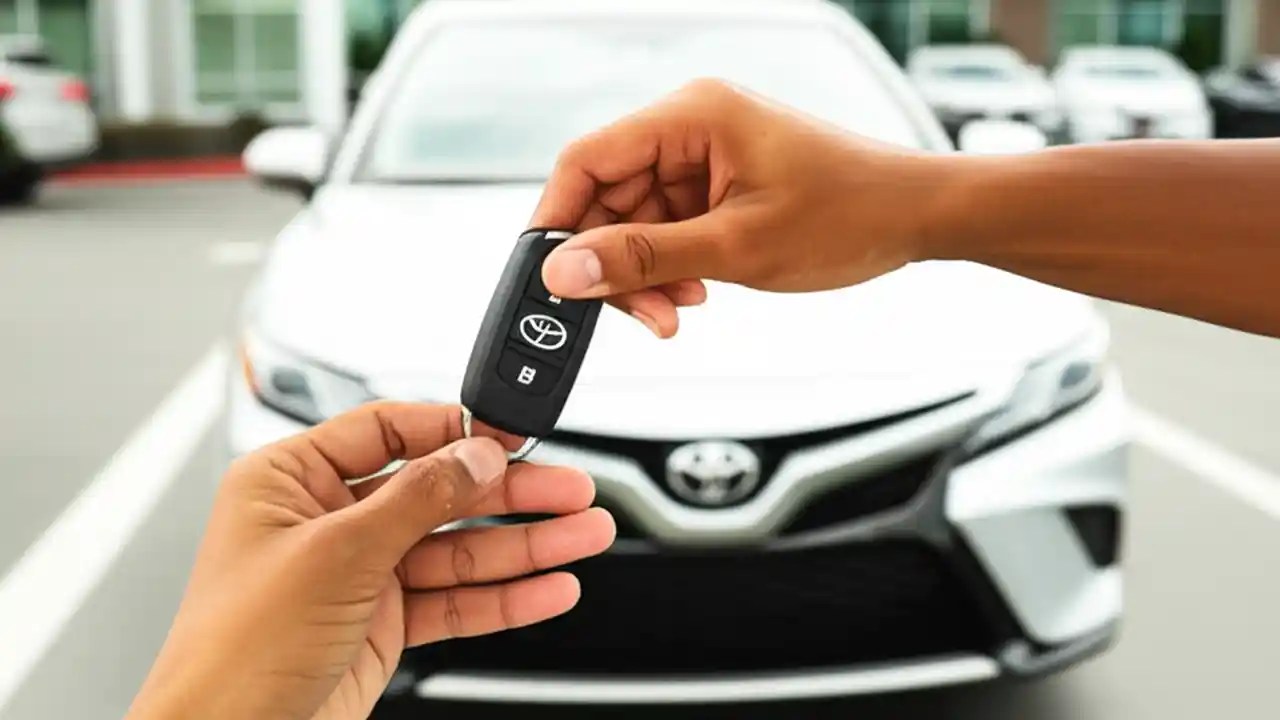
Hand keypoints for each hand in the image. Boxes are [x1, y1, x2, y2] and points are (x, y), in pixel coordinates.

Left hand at [126, 402, 614, 719]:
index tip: (511, 434)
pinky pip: (456, 601)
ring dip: (523, 546)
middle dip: (510, 493)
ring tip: (583, 536)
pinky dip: (505, 598)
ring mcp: (360, 574)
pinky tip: (548, 589)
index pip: (388, 432)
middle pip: (439, 491)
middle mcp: (327, 521)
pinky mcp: (383, 624)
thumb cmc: (234, 650)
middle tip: (571, 490)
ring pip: (458, 549)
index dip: (454, 430)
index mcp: (291, 480)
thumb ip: (413, 499)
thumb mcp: (333, 554)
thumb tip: (472, 454)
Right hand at [532, 78, 958, 337]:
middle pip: (607, 198)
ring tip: (676, 310)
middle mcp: (690, 127)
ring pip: (634, 222)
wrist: (916, 219)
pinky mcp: (717, 186)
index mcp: (691, 115)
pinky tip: (693, 293)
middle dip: (615, 262)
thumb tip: (565, 271)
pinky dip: (670, 267)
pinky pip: (666, 228)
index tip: (550, 276)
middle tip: (639, 313)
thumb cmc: (848, 213)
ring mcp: (703, 157)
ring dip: (645, 274)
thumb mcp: (736, 247)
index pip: (586, 160)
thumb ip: (644, 259)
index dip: (558, 220)